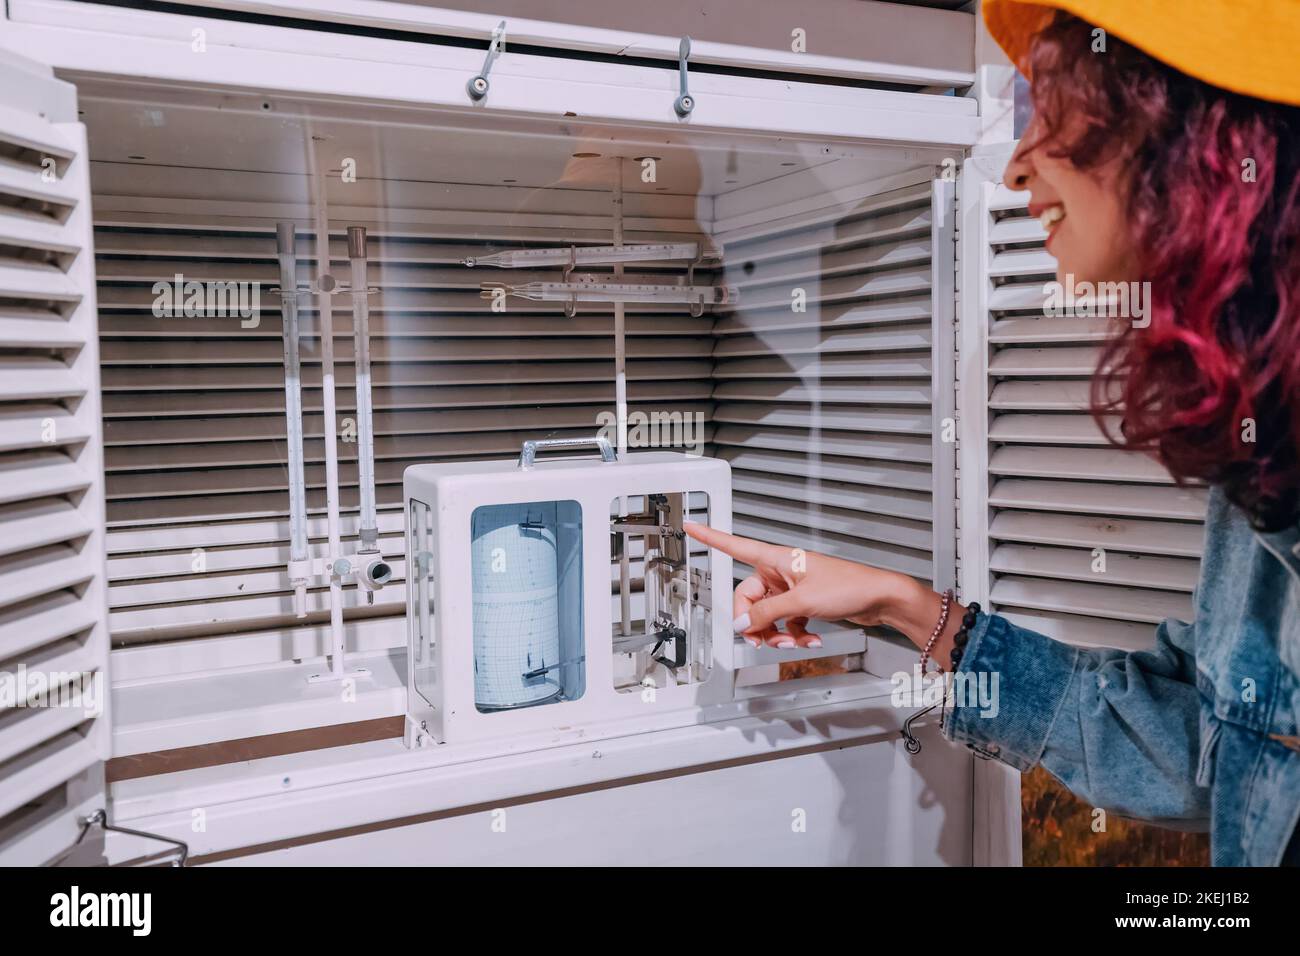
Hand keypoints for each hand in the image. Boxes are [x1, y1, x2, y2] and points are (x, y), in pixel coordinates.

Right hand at [683, 521, 930, 648]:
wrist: (880, 598)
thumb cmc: (849, 586)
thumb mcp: (801, 602)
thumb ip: (767, 614)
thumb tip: (742, 624)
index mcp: (777, 559)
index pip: (735, 545)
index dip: (711, 537)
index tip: (692, 526)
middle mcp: (781, 572)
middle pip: (749, 598)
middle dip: (755, 623)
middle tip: (763, 640)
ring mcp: (792, 588)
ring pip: (767, 614)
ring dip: (776, 634)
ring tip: (793, 643)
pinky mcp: (804, 603)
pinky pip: (786, 622)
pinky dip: (795, 635)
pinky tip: (811, 640)